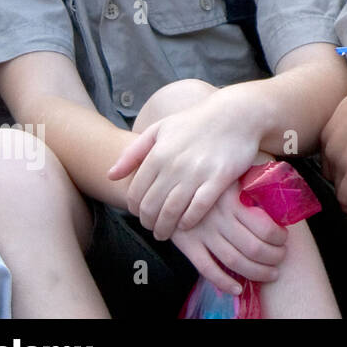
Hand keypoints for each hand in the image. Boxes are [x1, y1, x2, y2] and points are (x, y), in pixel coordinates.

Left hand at [108, 84, 262, 239]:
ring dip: (165, 228)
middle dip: (148, 223)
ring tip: (166, 232)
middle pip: (151, 206)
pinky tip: (186, 224)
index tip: (141, 214)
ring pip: (172, 211)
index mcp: (158, 153)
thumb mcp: (160, 129)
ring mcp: (197, 172)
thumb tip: (110, 176)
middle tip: (153, 228)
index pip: (136, 193)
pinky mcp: (219, 178)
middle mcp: (174, 164)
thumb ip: (133, 152)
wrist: (236, 113)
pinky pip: (198, 208)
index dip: (134, 209)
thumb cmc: (197, 121)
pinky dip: (189, 221)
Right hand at [170, 180, 288, 293]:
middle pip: (253, 248)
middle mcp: (220, 219)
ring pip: (234, 261)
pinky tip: (238, 288)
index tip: (283, 238)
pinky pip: (207, 269)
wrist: (171, 185)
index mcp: (235, 200)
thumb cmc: (209, 179)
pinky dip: (224, 282)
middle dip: (273, 257)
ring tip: (270, 273)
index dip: (278, 237)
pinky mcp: (188, 245)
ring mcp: (203, 233)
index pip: (264, 227)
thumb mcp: (233, 177)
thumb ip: (253, 187)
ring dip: (257, 272)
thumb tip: (280, 200)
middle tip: (280, 257)